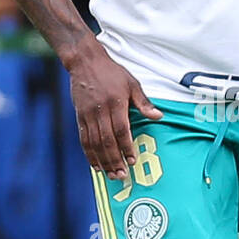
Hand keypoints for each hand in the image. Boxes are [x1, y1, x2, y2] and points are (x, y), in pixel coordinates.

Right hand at [66, 38, 162, 179]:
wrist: (85, 62)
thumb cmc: (112, 73)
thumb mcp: (132, 84)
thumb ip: (144, 103)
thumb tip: (159, 116)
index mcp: (115, 103)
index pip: (122, 131)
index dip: (126, 147)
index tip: (132, 161)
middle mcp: (100, 111)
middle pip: (107, 141)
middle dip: (114, 160)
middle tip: (122, 175)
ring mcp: (88, 115)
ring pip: (94, 144)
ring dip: (102, 161)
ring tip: (110, 175)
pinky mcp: (79, 117)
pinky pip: (84, 139)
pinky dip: (89, 154)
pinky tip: (95, 165)